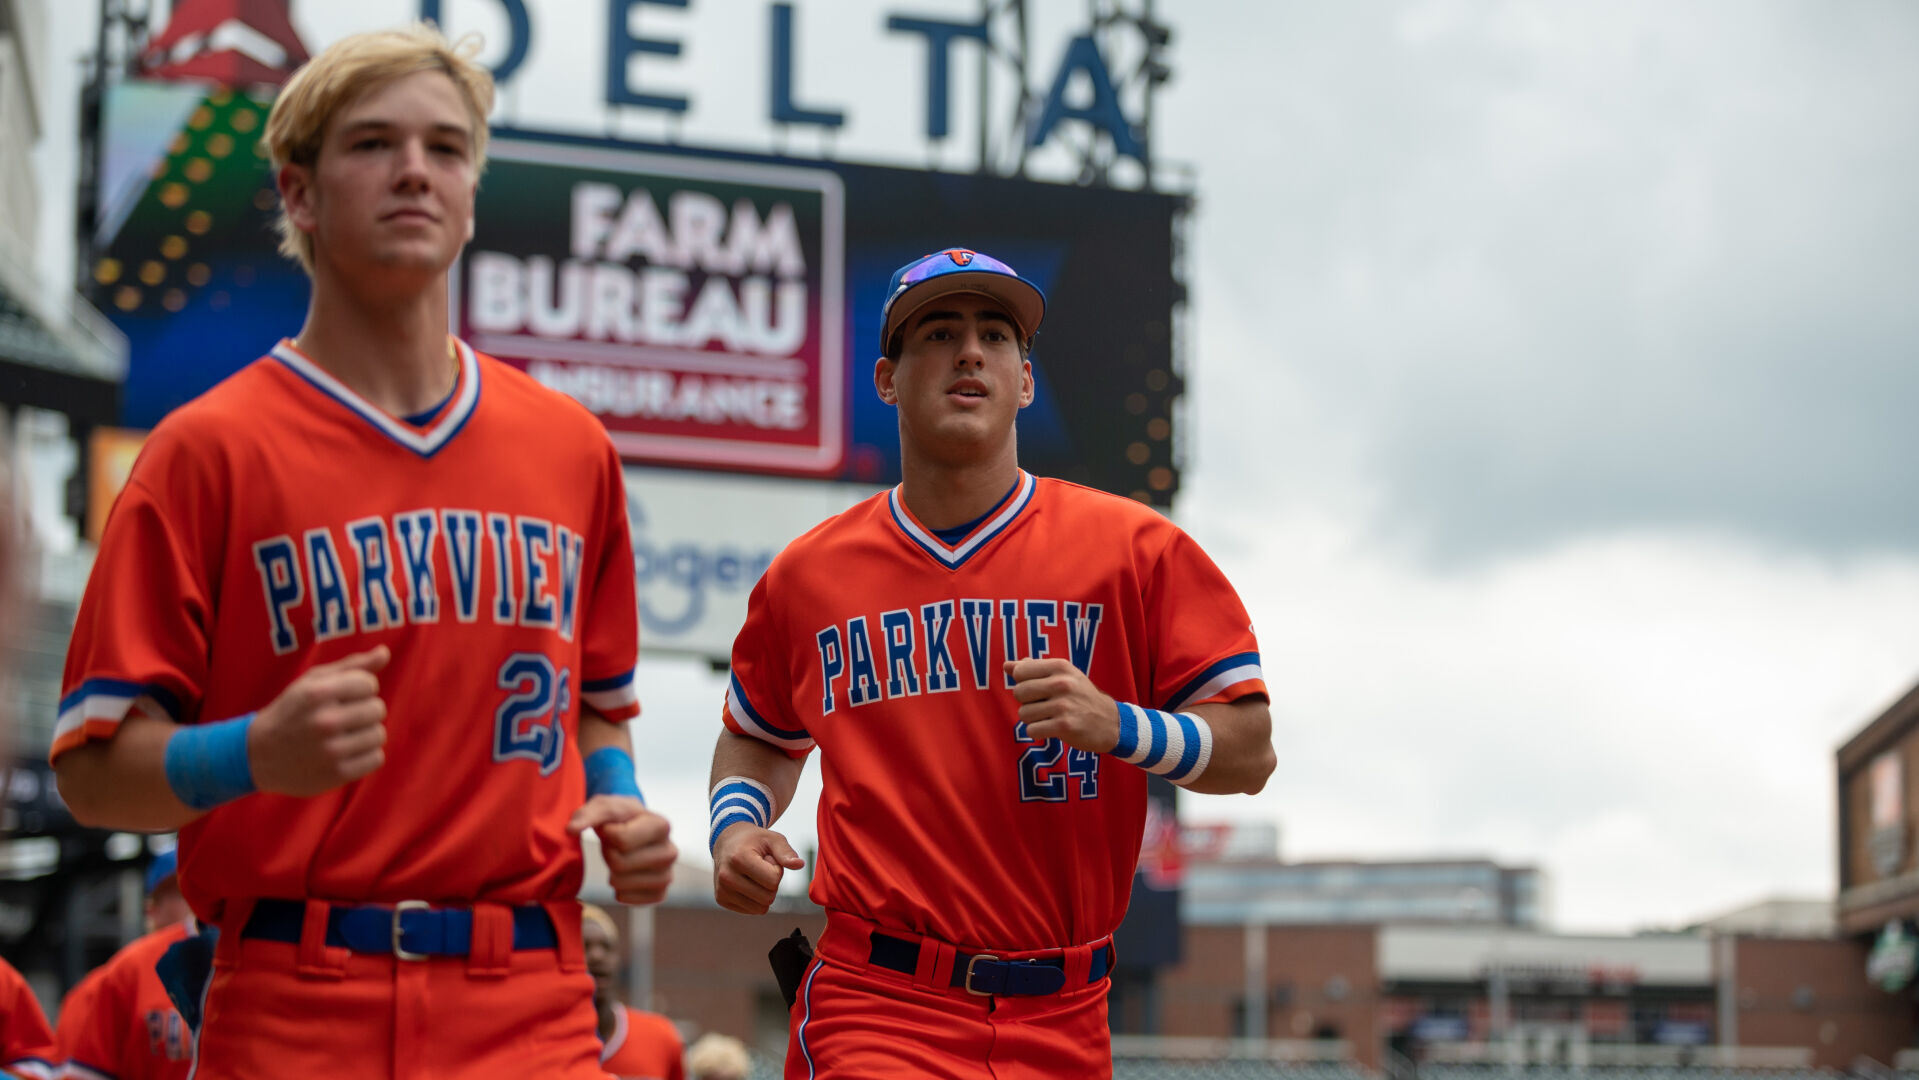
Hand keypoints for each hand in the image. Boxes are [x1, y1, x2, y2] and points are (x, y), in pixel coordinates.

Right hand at [248, 646, 390, 796]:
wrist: (258, 754)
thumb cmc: (292, 711)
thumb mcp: (312, 682)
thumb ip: (351, 666)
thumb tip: (384, 652)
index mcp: (318, 694)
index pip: (369, 684)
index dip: (360, 690)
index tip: (344, 697)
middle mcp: (325, 721)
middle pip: (378, 709)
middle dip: (364, 711)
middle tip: (343, 718)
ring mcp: (331, 750)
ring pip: (379, 735)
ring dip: (366, 734)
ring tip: (344, 736)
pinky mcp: (336, 774)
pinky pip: (376, 758)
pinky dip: (366, 755)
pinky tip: (346, 752)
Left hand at [568, 797, 675, 904]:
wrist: (632, 829)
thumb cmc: (617, 817)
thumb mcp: (603, 805)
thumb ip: (587, 814)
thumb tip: (571, 829)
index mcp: (662, 826)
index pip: (621, 840)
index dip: (608, 834)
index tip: (612, 828)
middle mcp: (670, 852)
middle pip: (618, 864)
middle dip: (608, 853)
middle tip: (614, 845)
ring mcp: (666, 875)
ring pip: (620, 884)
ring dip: (612, 872)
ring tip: (621, 858)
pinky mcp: (659, 894)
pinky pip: (626, 899)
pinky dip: (617, 889)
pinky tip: (624, 875)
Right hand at [711, 822, 804, 915]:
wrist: (727, 842)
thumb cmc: (753, 840)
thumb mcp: (772, 839)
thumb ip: (786, 852)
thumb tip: (800, 865)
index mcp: (739, 858)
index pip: (773, 880)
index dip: (777, 869)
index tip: (767, 859)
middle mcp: (727, 876)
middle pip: (768, 897)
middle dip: (771, 884)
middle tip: (761, 867)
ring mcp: (722, 890)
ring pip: (761, 908)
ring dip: (764, 893)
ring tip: (754, 875)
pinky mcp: (721, 899)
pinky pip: (752, 910)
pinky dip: (755, 899)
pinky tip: (746, 882)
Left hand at [1004, 658, 1119, 752]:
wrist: (1110, 722)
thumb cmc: (1081, 696)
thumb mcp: (1063, 675)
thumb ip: (1034, 669)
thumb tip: (1007, 666)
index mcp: (1060, 667)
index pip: (1020, 672)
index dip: (1023, 683)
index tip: (1037, 689)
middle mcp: (1062, 683)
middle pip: (1018, 693)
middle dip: (1026, 702)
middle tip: (1043, 706)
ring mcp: (1063, 705)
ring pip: (1023, 713)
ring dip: (1033, 719)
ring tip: (1049, 718)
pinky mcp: (1064, 726)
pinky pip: (1032, 730)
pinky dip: (1038, 732)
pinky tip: (1051, 729)